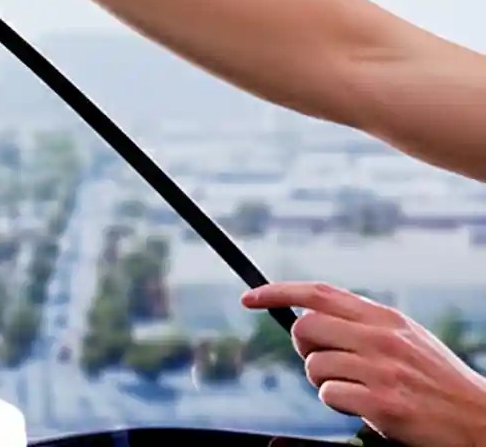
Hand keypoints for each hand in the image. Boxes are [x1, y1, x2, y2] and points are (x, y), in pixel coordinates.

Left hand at [244, 282, 485, 446]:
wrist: (478, 419)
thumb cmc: (433, 380)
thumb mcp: (404, 338)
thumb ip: (360, 325)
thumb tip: (306, 320)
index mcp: (385, 318)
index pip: (320, 293)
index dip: (278, 292)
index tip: (248, 298)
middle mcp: (382, 338)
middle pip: (305, 328)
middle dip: (303, 347)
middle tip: (325, 363)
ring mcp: (382, 370)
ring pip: (314, 366)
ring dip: (324, 382)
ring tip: (357, 390)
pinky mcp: (383, 404)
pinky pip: (329, 396)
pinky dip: (338, 405)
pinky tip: (366, 408)